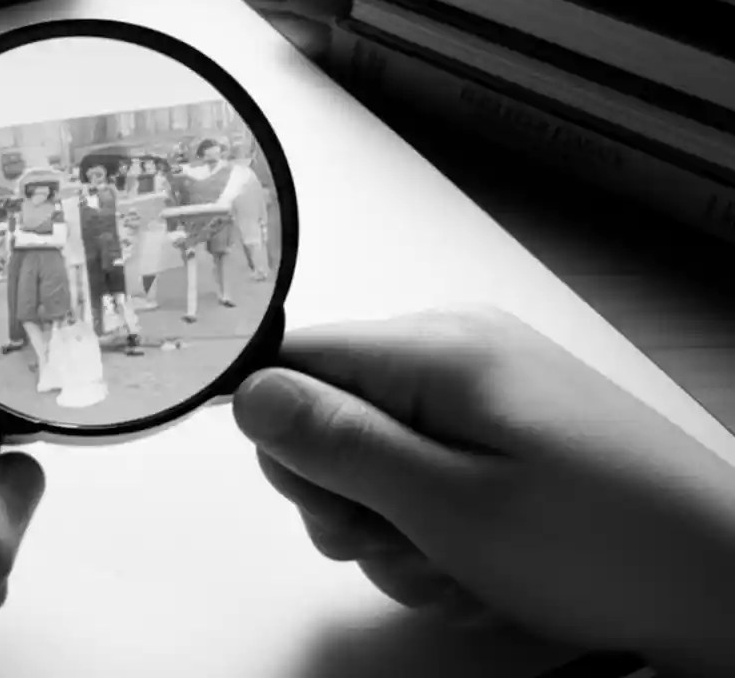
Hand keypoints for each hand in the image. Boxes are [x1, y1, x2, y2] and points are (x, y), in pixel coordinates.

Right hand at [231, 307, 734, 677]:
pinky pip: (423, 475)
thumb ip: (339, 444)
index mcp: (435, 349)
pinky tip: (479, 566)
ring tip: (458, 569)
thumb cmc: (604, 544)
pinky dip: (433, 531)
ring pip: (372, 463)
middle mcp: (454, 353)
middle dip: (348, 504)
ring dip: (394, 533)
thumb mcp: (450, 505)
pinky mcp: (503, 433)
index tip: (331, 505)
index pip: (292, 363)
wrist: (724, 583)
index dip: (288, 443)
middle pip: (329, 420)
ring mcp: (482, 394)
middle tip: (406, 549)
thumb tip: (246, 393)